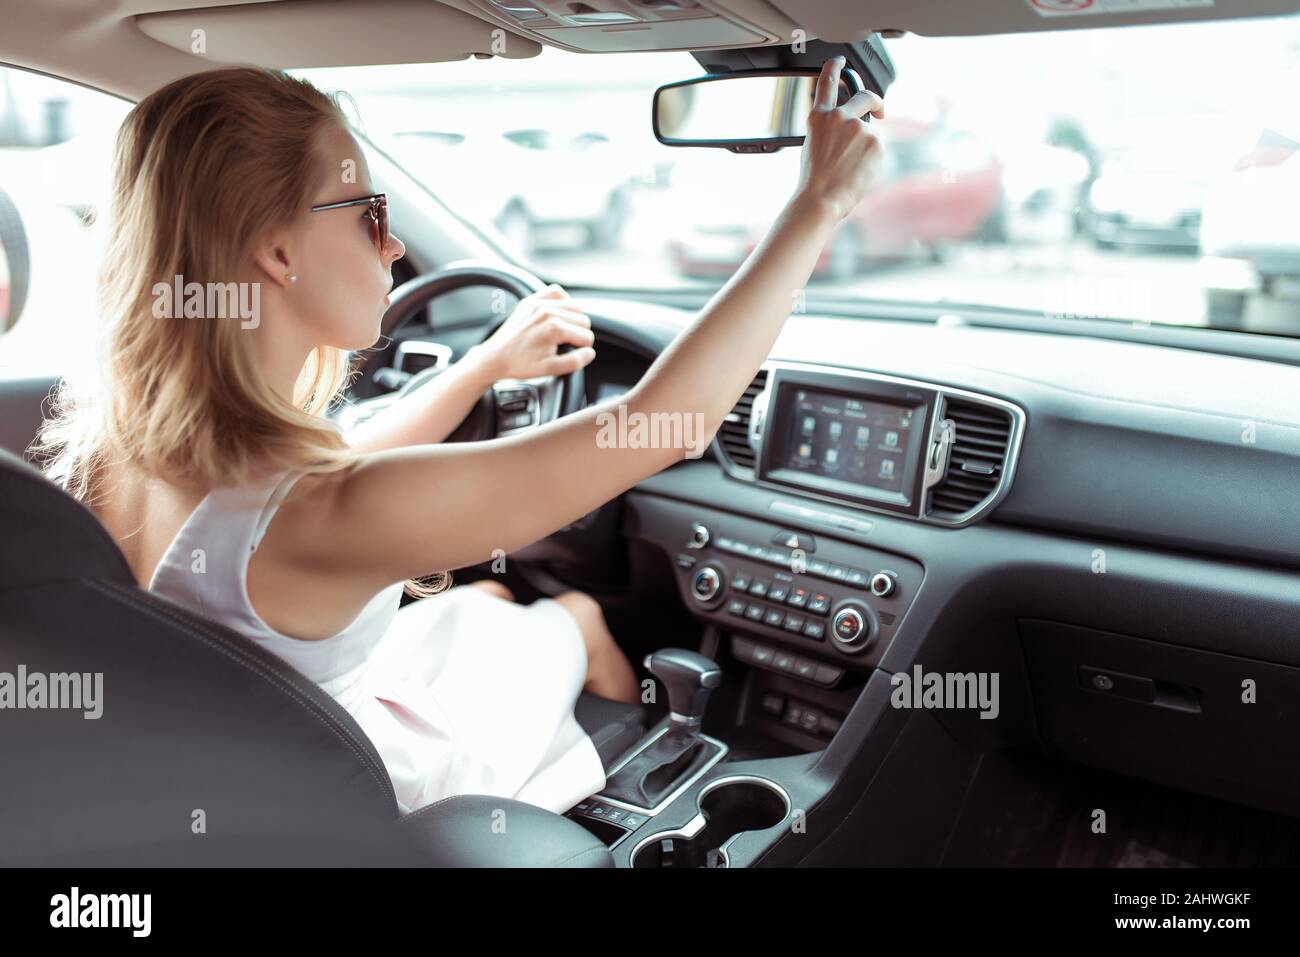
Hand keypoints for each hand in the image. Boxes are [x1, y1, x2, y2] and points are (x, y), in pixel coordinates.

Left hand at [470, 283, 595, 381]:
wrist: (495, 357)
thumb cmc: (520, 364)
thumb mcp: (550, 369)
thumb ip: (574, 362)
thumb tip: (589, 352)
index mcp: (554, 329)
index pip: (587, 336)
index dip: (584, 348)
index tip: (574, 353)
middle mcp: (548, 312)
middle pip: (583, 319)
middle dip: (580, 333)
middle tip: (567, 344)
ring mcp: (539, 303)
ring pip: (574, 305)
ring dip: (573, 318)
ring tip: (564, 331)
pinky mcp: (531, 300)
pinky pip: (556, 291)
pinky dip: (562, 301)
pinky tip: (559, 314)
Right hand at [791, 56, 886, 224]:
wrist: (821, 198)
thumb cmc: (815, 180)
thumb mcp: (815, 146)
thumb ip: (833, 131)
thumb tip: (856, 131)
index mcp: (819, 117)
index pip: (827, 82)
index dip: (835, 67)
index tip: (841, 61)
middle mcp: (840, 116)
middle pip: (865, 97)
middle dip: (876, 101)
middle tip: (881, 111)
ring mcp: (859, 128)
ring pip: (871, 134)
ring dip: (866, 149)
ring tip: (851, 170)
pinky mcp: (876, 141)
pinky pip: (878, 149)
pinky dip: (872, 161)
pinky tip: (859, 172)